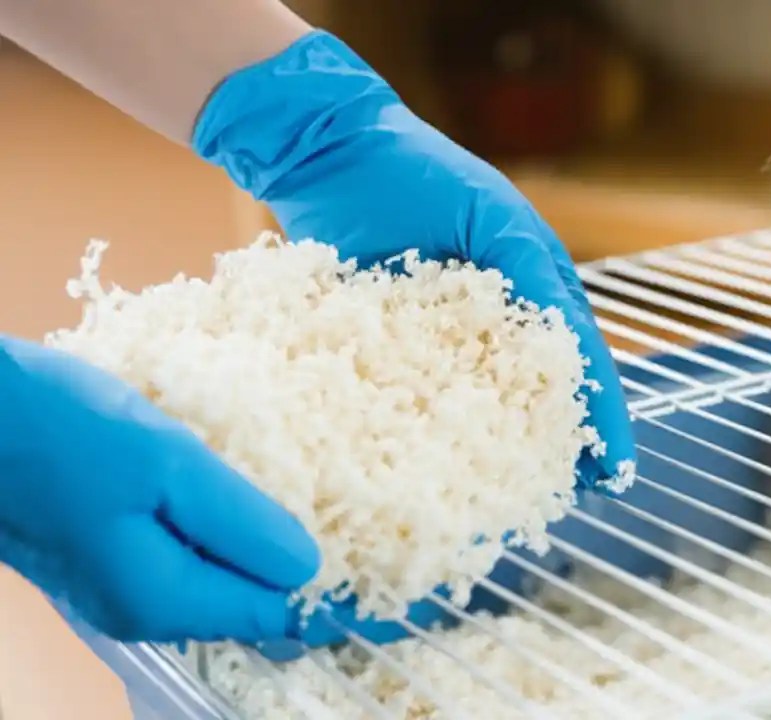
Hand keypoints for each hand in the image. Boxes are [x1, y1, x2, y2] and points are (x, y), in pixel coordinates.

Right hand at [0, 336, 320, 644]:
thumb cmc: (59, 430)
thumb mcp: (167, 465)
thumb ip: (241, 523)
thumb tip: (308, 571)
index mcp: (164, 601)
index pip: (276, 616)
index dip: (326, 583)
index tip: (372, 538)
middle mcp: (145, 612)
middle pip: (249, 599)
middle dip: (292, 555)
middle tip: (340, 494)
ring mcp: (122, 587)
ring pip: (220, 573)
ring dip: (257, 534)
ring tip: (298, 479)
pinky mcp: (108, 554)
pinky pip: (189, 551)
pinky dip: (219, 521)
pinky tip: (231, 478)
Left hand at [194, 30, 636, 649]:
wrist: (327, 156)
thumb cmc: (418, 175)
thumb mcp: (493, 221)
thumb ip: (532, 278)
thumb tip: (564, 341)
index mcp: (535, 288)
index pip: (579, 362)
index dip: (601, 417)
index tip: (616, 469)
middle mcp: (493, 323)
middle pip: (536, 398)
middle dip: (557, 450)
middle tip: (575, 502)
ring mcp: (441, 341)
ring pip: (480, 411)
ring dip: (496, 457)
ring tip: (510, 506)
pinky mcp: (388, 350)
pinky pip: (416, 404)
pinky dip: (431, 439)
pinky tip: (434, 475)